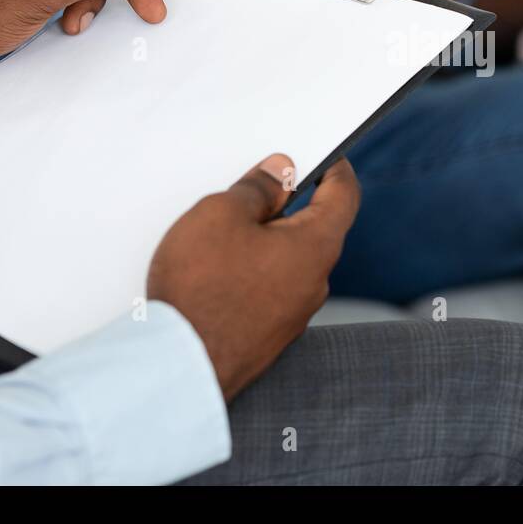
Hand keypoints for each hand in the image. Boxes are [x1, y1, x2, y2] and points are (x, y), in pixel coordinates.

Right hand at [147, 155, 360, 401]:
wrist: (179, 367)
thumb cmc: (201, 288)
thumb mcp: (221, 215)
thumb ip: (258, 189)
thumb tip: (282, 172)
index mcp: (316, 247)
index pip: (344, 196)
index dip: (336, 169)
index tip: (326, 156)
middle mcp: (314, 283)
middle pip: (312, 229)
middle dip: (286, 205)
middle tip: (254, 189)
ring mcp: (293, 315)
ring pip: (286, 262)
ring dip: (264, 242)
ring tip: (221, 234)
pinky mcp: (268, 336)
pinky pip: (268, 291)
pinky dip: (250, 273)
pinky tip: (216, 272)